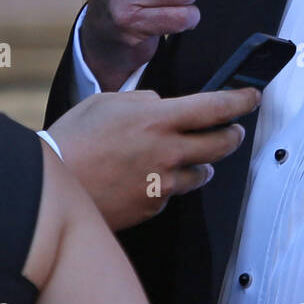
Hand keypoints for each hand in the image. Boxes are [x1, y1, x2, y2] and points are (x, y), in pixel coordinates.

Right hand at [48, 86, 260, 231]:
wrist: (51, 187)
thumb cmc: (74, 139)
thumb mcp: (107, 102)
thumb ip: (144, 101)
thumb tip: (164, 105)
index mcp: (158, 120)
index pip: (216, 107)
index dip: (242, 100)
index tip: (253, 96)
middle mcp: (167, 152)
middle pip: (223, 144)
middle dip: (233, 134)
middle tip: (232, 129)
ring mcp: (163, 183)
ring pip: (203, 173)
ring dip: (202, 163)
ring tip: (182, 155)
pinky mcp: (154, 207)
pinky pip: (174, 193)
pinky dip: (169, 184)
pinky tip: (147, 177)